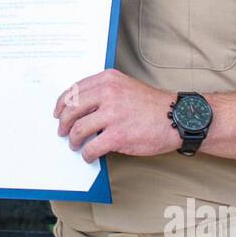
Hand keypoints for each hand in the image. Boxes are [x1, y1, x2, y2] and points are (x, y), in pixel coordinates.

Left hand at [53, 70, 180, 161]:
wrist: (177, 118)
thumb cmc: (151, 105)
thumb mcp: (125, 87)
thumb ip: (103, 92)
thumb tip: (79, 109)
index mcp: (108, 80)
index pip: (74, 90)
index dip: (62, 104)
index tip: (58, 113)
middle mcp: (108, 93)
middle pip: (72, 109)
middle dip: (63, 123)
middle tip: (63, 132)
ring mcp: (113, 114)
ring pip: (78, 129)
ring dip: (73, 140)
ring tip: (76, 145)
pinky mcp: (118, 135)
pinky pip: (91, 147)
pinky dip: (86, 154)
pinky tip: (89, 155)